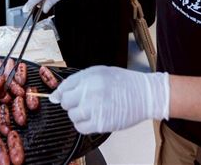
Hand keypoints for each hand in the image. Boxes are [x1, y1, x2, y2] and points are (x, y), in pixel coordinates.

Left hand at [49, 66, 169, 133]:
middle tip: (83, 102)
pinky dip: (83, 125)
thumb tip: (55, 96)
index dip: (63, 93)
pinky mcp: (101, 123)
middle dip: (71, 103)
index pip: (64, 87)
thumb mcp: (100, 72)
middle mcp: (91, 92)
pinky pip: (81, 128)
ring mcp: (96, 108)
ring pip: (72, 116)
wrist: (145, 94)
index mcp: (89, 77)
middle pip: (66, 102)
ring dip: (78, 114)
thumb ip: (77, 81)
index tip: (64, 97)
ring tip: (90, 110)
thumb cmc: (124, 82)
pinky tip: (93, 118)